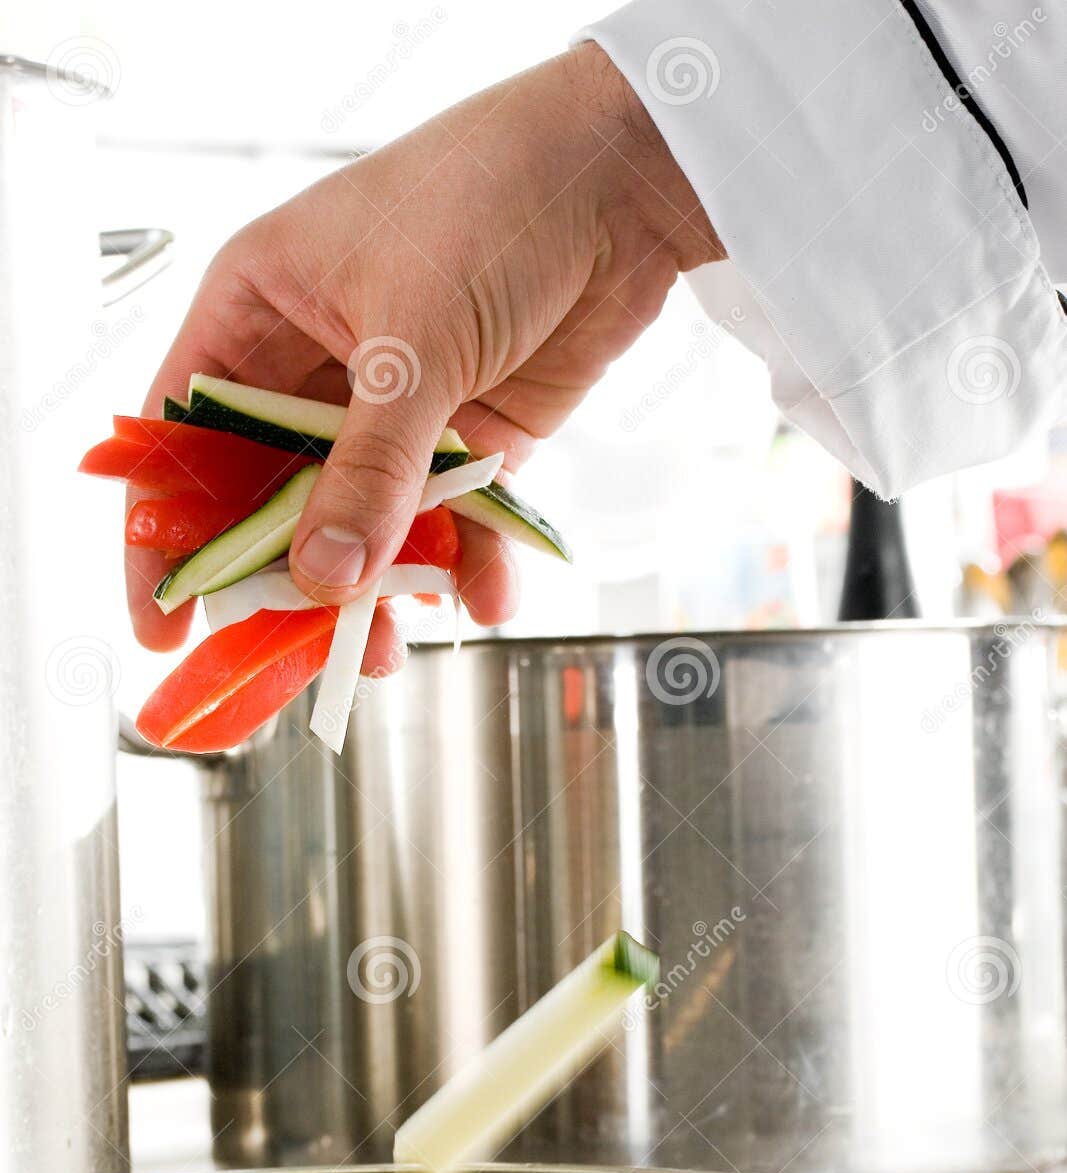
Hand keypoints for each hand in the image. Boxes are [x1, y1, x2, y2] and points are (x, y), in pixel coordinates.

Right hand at [128, 44, 718, 654]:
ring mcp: (393, 403)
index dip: (168, 531)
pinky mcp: (467, 433)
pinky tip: (485, 596)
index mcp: (259, 310)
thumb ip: (369, 469)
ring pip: (361, 522)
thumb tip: (325, 576)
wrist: (626, 181)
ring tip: (388, 650)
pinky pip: (447, 518)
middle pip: (272, 497)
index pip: (185, 434)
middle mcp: (315, 362)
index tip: (166, 619)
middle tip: (292, 655)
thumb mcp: (412, 343)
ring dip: (376, 588)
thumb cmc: (492, 203)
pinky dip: (464, 562)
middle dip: (285, 580)